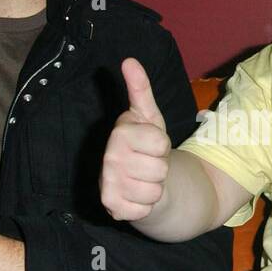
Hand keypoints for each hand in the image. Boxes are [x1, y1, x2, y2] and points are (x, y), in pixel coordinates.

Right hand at [100, 57, 170, 220]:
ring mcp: (108, 183)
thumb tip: (129, 60)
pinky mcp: (111, 207)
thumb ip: (140, 89)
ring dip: (154, 187)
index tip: (152, 145)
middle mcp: (109, 158)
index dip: (163, 146)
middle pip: (159, 169)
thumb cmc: (146, 145)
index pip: (161, 143)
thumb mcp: (148, 116)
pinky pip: (144, 210)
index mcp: (120, 132)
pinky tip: (136, 197)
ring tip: (143, 179)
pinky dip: (145, 206)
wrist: (137, 180)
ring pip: (154, 191)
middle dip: (160, 168)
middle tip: (148, 164)